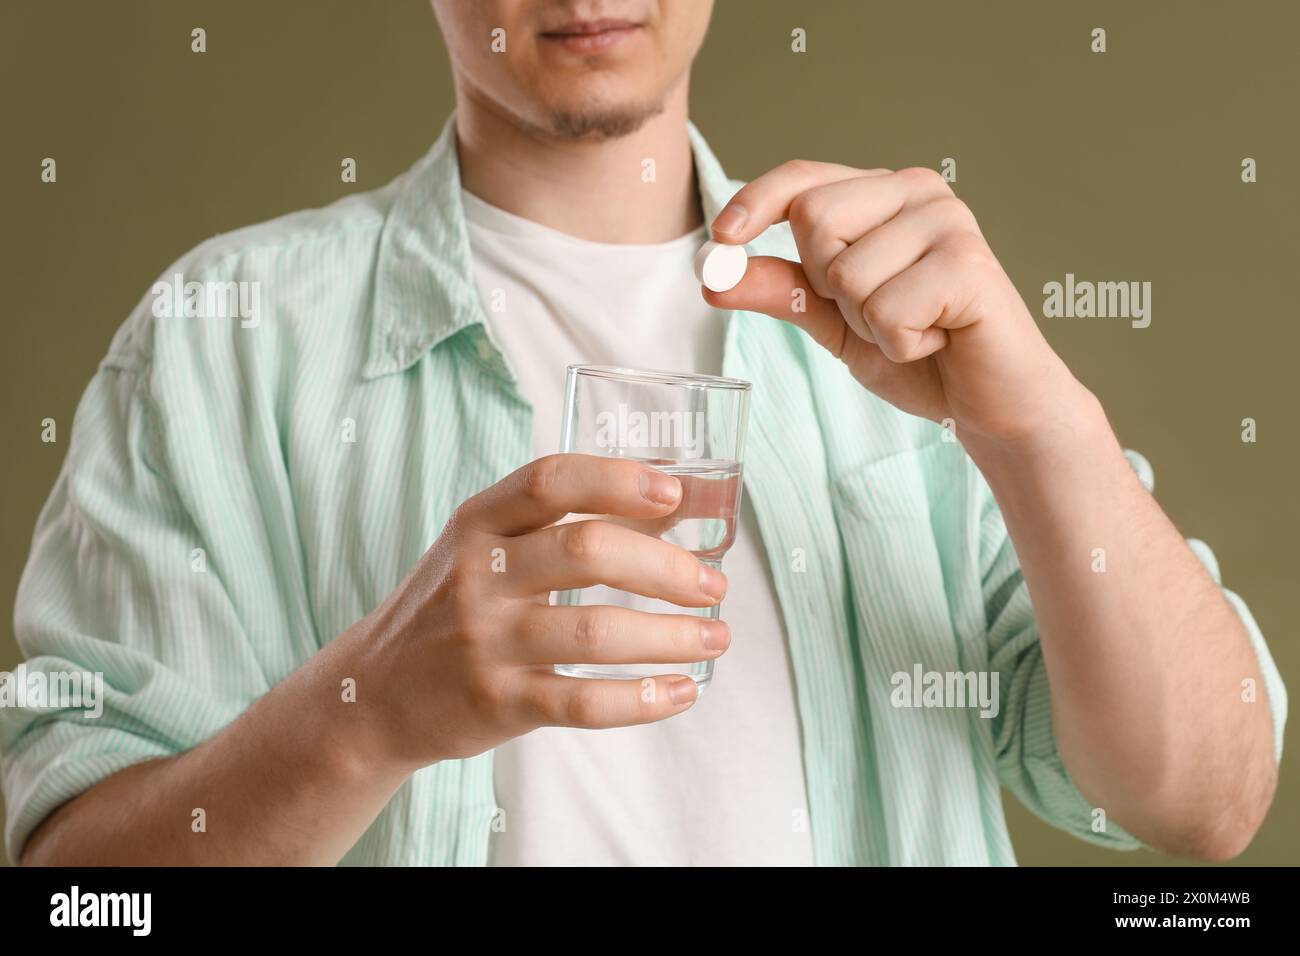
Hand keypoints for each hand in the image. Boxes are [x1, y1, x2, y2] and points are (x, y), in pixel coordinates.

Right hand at [356, 454, 729, 770]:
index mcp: (479, 522)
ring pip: (594, 632)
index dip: (618, 479)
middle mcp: (478, 575)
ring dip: (670, 636)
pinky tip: (683, 691)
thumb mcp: (494, 548)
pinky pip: (582, 703)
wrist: (375, 694)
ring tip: (716, 637)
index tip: (676, 491)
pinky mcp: (497, 703)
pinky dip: (643, 699)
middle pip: (586, 551)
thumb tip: (683, 496)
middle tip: (715, 584)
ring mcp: (485, 642)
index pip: (550, 481)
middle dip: (665, 567)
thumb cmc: (457, 605)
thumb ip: (575, 520)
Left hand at [705, 160, 1089, 444]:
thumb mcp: (834, 323)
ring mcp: (949, 221)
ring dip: (868, 325)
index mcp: (885, 194)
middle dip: (829, 289)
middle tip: (879, 314)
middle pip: (814, 221)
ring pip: (846, 274)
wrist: (991, 404)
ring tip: (916, 329)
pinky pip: (886, 310)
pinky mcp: (969, 264)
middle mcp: (919, 191)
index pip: (804, 179)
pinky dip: (901, 345)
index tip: (724, 237)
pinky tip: (938, 340)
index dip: (756, 202)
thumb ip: (782, 292)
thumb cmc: (920, 356)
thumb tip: (712, 278)